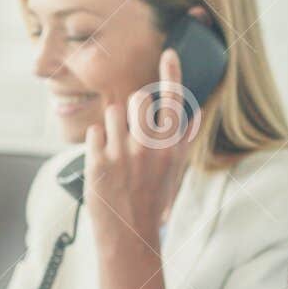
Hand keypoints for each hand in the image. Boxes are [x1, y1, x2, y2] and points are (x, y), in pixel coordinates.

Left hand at [84, 49, 194, 247]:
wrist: (129, 236)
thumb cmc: (152, 202)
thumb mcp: (175, 172)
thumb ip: (182, 142)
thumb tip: (194, 115)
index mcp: (172, 148)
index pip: (174, 99)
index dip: (172, 72)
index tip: (168, 52)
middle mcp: (150, 147)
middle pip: (138, 98)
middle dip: (133, 107)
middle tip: (131, 126)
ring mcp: (123, 154)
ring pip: (113, 111)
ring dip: (112, 124)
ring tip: (116, 148)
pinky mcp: (98, 162)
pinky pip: (94, 131)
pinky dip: (96, 142)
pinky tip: (102, 159)